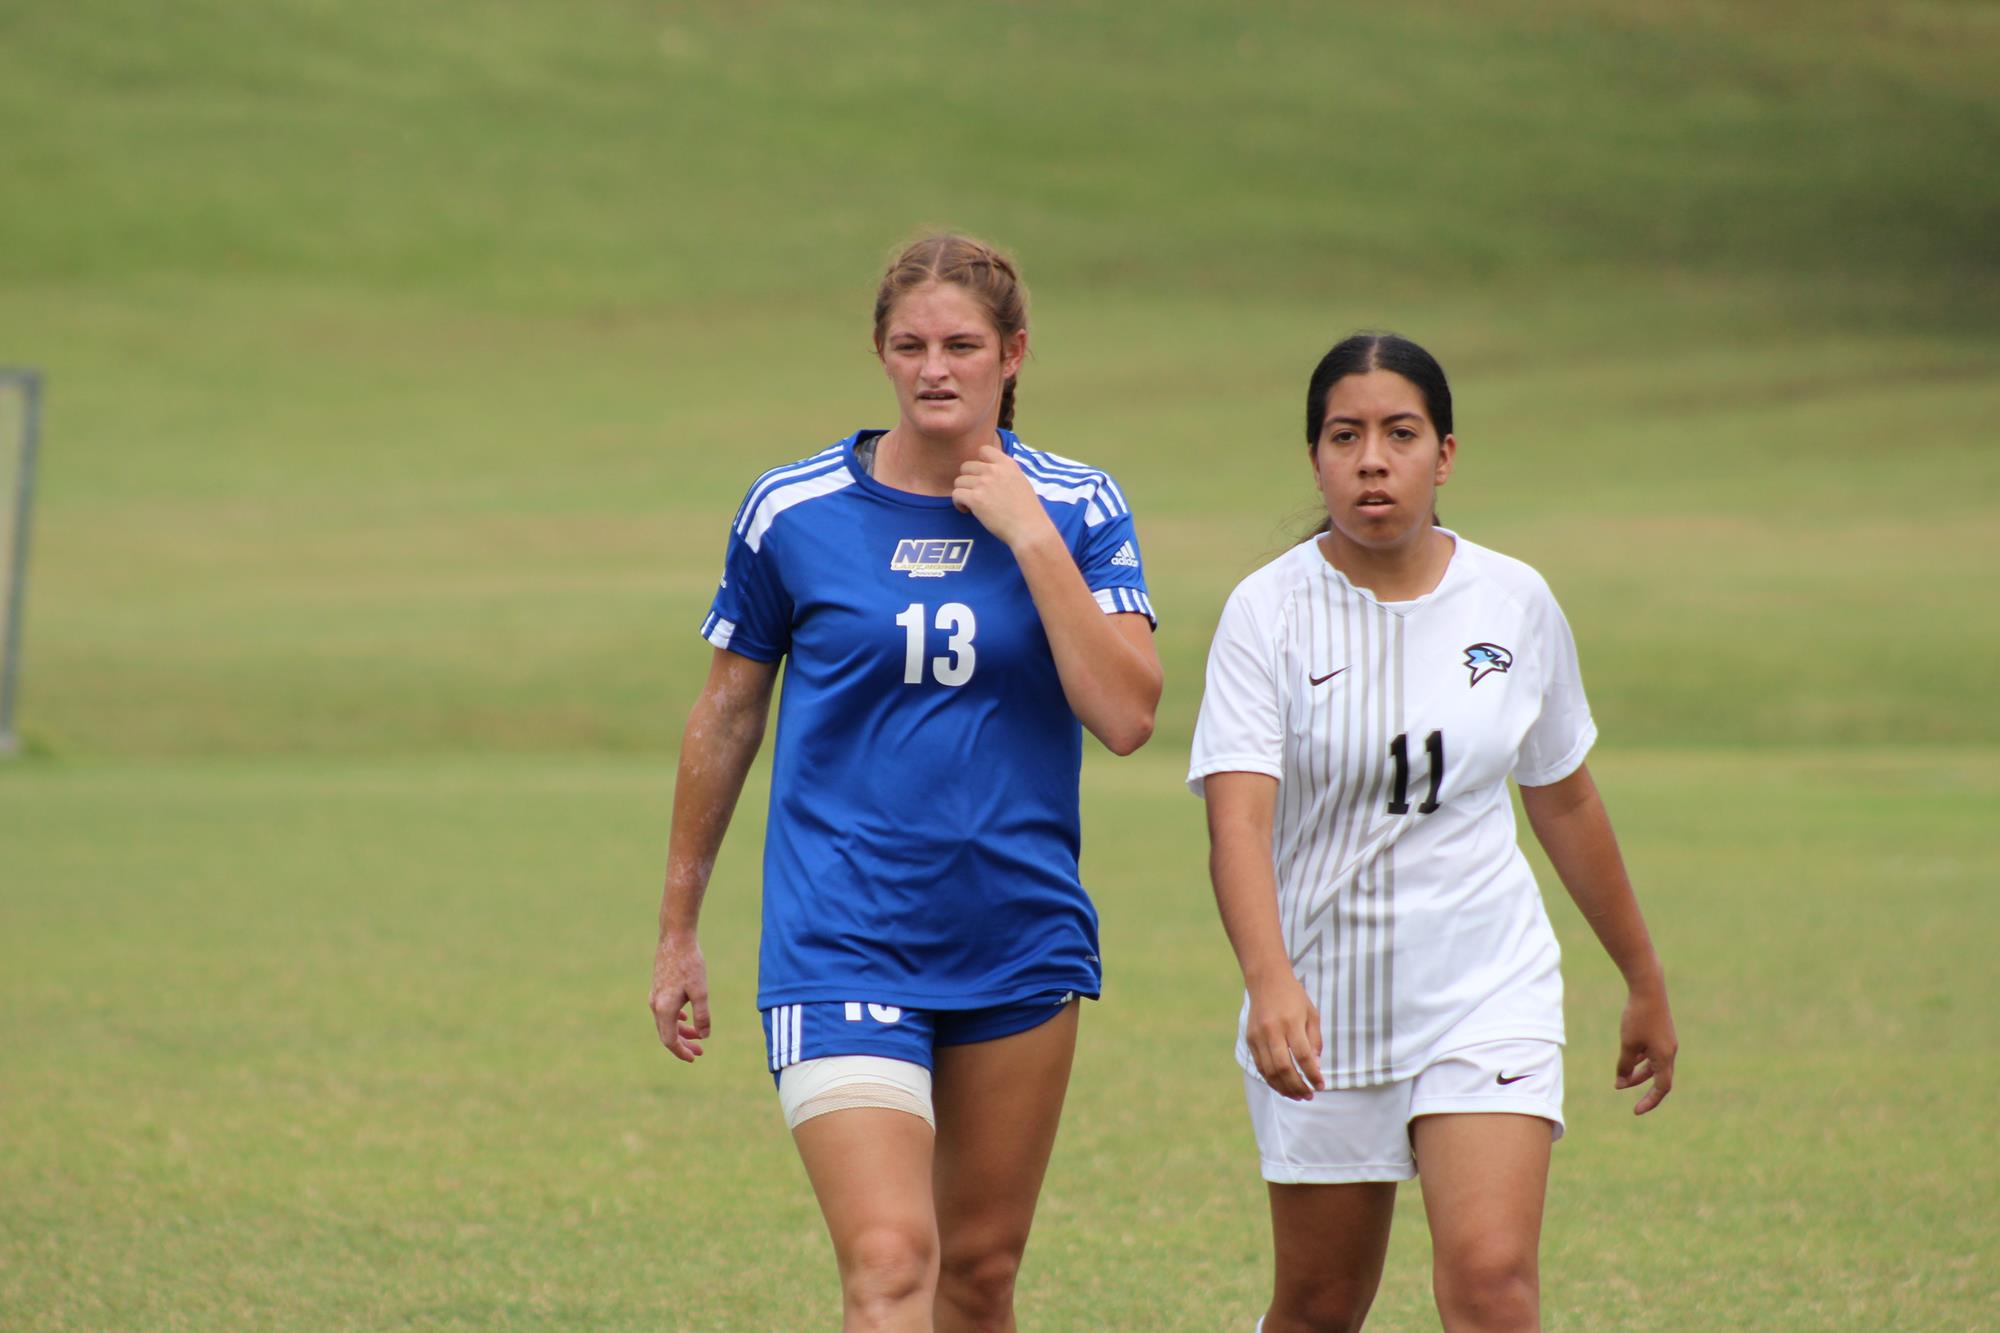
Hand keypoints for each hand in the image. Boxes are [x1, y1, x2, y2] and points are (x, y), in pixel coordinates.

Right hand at [650, 934, 709, 1061]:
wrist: (675, 939)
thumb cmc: (690, 964)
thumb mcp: (701, 991)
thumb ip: (702, 1015)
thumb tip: (704, 1036)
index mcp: (664, 1009)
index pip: (670, 1040)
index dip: (681, 1052)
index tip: (694, 1058)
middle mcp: (655, 1005)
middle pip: (667, 1034)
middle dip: (684, 1044)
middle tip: (700, 1052)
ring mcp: (655, 996)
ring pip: (666, 1022)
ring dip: (682, 1031)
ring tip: (698, 1037)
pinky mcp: (658, 988)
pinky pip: (665, 1011)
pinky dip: (676, 1019)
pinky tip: (686, 1018)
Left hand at [953, 445, 1056, 550]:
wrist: (1029, 528)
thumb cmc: (1028, 510)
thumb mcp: (1021, 481)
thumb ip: (1005, 473)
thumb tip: (990, 473)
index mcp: (1007, 464)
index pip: (983, 450)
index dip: (979, 462)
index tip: (981, 475)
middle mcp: (994, 470)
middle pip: (966, 466)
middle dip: (968, 479)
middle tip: (975, 493)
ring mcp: (983, 484)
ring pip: (959, 481)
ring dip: (963, 492)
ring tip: (972, 504)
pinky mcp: (975, 499)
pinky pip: (956, 494)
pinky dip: (959, 503)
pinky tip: (967, 510)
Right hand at [1245, 974, 1324, 1100]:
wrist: (1266, 980)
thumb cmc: (1294, 998)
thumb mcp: (1311, 1014)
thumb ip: (1314, 1041)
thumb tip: (1315, 1068)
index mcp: (1291, 1022)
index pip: (1303, 1056)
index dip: (1312, 1074)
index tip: (1321, 1085)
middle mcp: (1272, 1030)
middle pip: (1284, 1067)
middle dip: (1298, 1086)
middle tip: (1309, 1095)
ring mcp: (1258, 1036)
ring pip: (1269, 1071)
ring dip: (1284, 1088)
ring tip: (1298, 1096)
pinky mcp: (1250, 1040)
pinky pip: (1261, 1066)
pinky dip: (1272, 1080)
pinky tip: (1283, 1086)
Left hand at [1616, 979, 1676, 1113]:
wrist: (1648, 989)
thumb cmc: (1638, 1017)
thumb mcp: (1628, 1044)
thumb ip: (1625, 1064)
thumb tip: (1621, 1081)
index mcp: (1665, 1057)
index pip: (1662, 1088)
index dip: (1650, 1101)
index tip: (1636, 1110)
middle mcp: (1670, 1051)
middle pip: (1658, 1078)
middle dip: (1639, 1084)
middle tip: (1619, 1087)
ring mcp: (1667, 1042)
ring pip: (1654, 1064)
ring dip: (1638, 1072)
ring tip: (1620, 1076)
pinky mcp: (1661, 1033)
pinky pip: (1653, 1053)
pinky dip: (1641, 1058)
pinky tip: (1628, 1057)